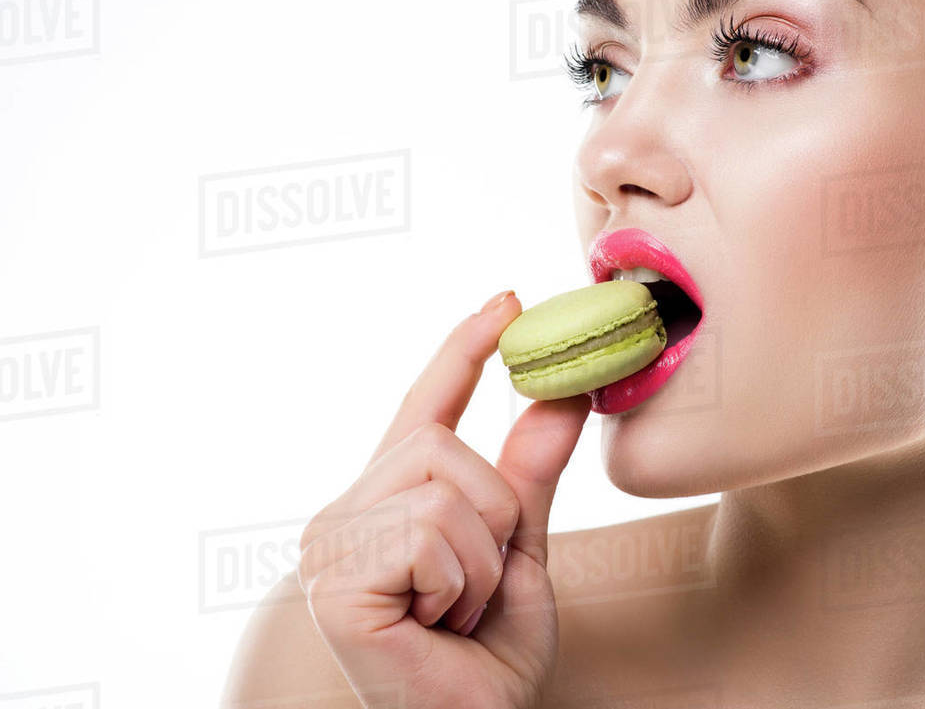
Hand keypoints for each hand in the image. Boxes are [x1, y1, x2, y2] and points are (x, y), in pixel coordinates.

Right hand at [297, 291, 590, 708]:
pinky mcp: (334, 579)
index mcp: (385, 501)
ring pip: (443, 489)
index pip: (422, 406)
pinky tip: (436, 626)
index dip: (463, 349)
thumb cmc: (487, 655)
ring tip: (457, 613)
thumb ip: (531, 474)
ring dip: (482, 561)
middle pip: (439, 444)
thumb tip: (565, 393)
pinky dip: (462, 584)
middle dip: (492, 515)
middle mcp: (343, 512)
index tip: (505, 300)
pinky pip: (431, 533)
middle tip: (481, 584)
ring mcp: (329, 544)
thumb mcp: (520, 549)